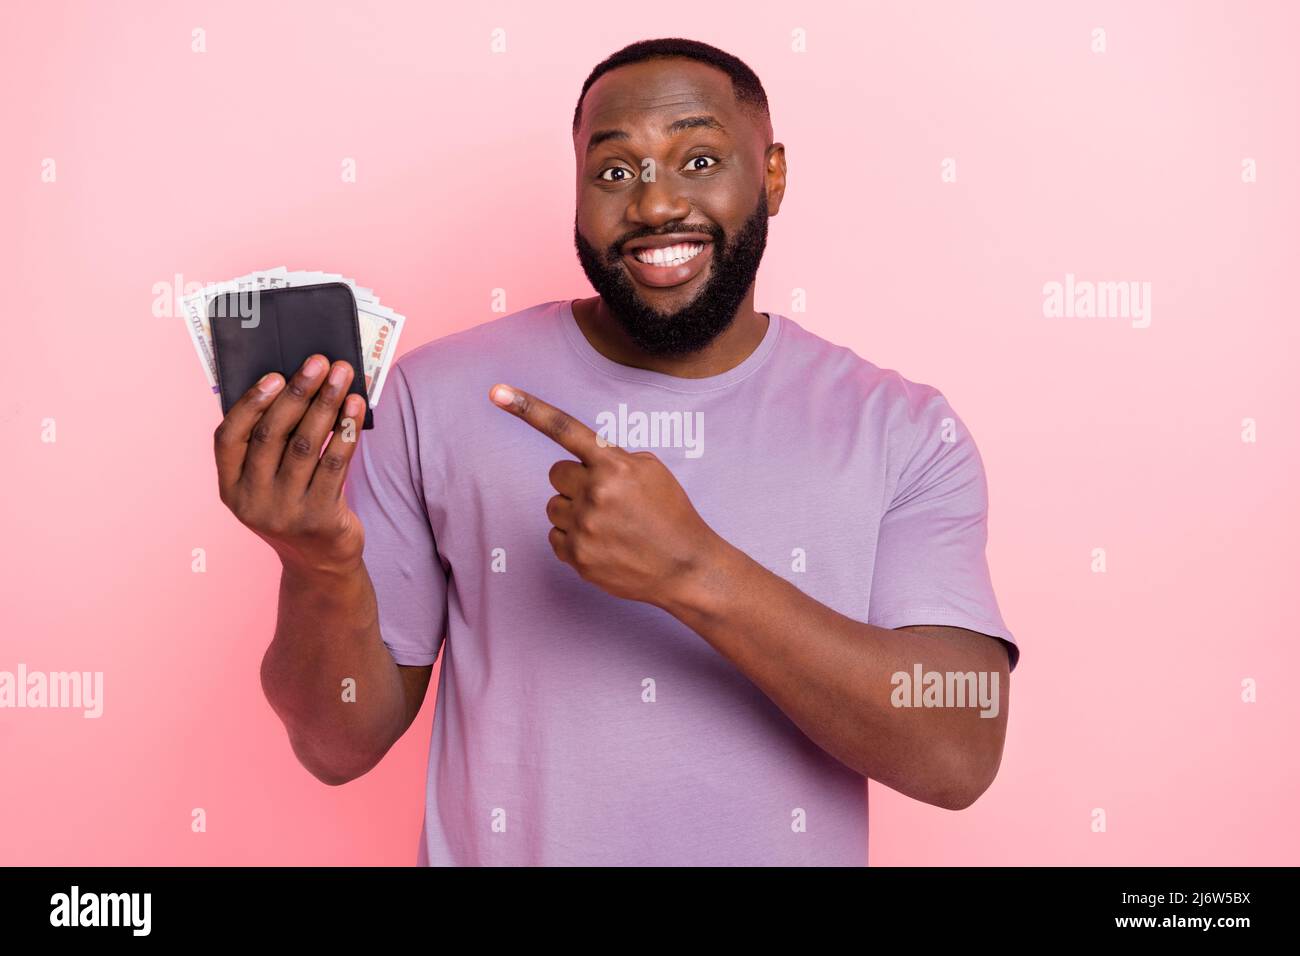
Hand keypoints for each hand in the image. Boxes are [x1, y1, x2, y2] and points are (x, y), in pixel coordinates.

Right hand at [214, 355, 367, 574]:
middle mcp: (251, 502)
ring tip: (343, 376)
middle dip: (298, 393)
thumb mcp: (270, 482)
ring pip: (306, 446)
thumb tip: (295, 383)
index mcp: (230, 488)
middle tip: (320, 362)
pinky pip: (335, 465)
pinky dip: (346, 431)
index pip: (228, 438)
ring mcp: (285, 513)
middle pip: (271, 436)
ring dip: (327, 404)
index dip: (250, 403)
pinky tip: (356, 407)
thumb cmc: (296, 505)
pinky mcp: (320, 519)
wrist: (321, 563)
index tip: (273, 374)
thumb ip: (271, 443)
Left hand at [489, 382, 720, 607]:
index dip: (528, 408)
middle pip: (556, 475)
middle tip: (608, 499)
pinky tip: (604, 545)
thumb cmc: (670, 514)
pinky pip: (555, 537)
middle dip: (575, 483)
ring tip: (610, 525)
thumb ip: (613, 458)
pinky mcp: (577, 557)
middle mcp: (595, 493)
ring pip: (554, 507)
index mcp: (614, 465)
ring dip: (574, 511)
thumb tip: (582, 462)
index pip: (564, 429)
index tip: (497, 392)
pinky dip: (574, 540)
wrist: (686, 568)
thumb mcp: (651, 471)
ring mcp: (583, 527)